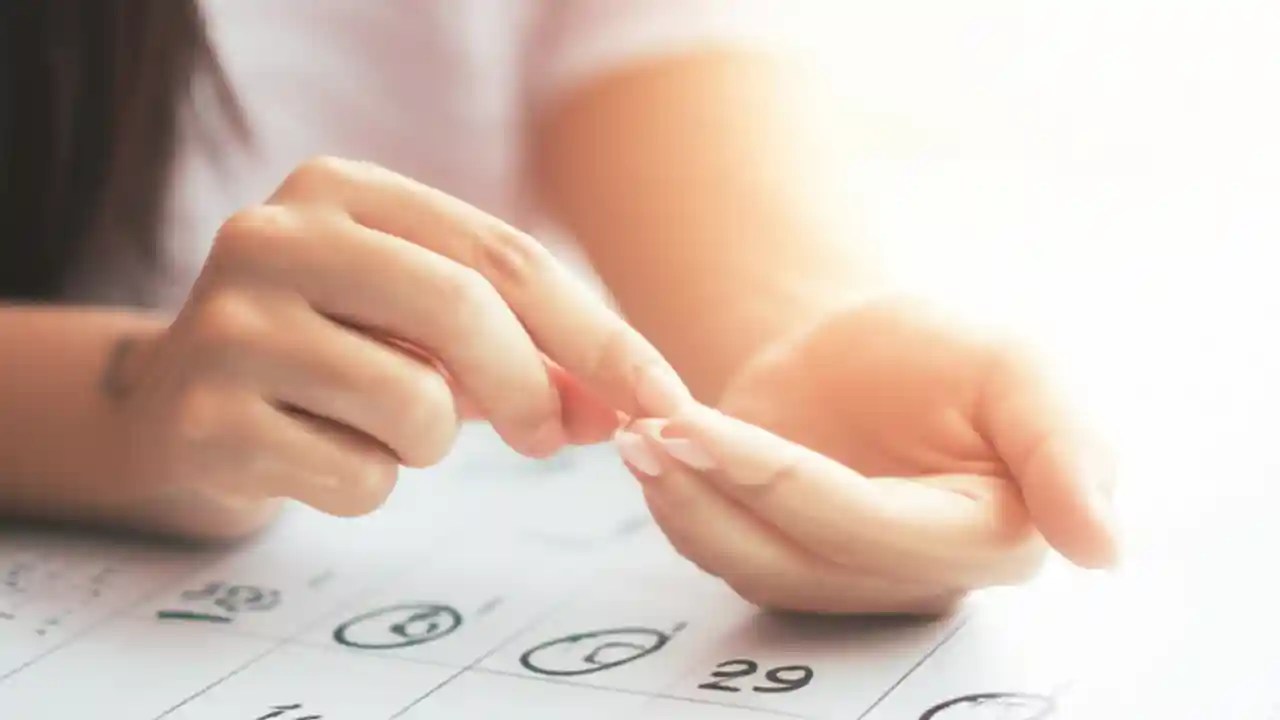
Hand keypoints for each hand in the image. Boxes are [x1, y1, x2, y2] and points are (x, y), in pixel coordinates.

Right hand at [114, 157, 689, 517]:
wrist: (171, 408)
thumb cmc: (327, 357)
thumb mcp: (423, 329)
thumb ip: (522, 352)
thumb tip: (624, 406)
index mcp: (341, 190)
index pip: (504, 254)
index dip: (598, 333)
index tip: (663, 398)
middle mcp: (275, 236)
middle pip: (462, 307)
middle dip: (533, 388)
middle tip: (551, 440)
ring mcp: (228, 324)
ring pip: (415, 406)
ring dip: (430, 442)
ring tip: (377, 426)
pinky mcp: (203, 418)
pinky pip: (358, 478)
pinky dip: (368, 485)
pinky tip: (315, 455)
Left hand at [616, 296, 1116, 613]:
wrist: (865, 351)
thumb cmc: (938, 353)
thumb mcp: (1014, 370)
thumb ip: (1064, 449)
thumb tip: (1102, 547)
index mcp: (989, 535)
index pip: (868, 523)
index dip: (775, 478)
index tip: (693, 425)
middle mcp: (918, 577)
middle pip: (799, 549)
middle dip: (716, 484)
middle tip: (647, 422)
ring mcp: (850, 584)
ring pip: (752, 565)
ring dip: (683, 504)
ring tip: (634, 433)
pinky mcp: (795, 574)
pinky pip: (726, 557)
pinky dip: (680, 511)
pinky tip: (651, 459)